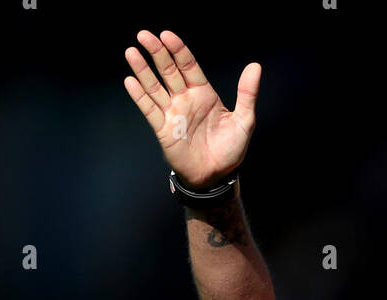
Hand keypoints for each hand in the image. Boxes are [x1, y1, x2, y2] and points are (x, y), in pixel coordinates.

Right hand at [123, 30, 258, 188]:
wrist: (216, 177)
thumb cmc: (230, 150)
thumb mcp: (244, 121)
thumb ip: (247, 94)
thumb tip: (255, 67)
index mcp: (203, 93)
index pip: (188, 65)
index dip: (177, 50)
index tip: (167, 36)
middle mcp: (185, 99)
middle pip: (168, 70)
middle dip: (156, 52)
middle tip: (144, 35)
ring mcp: (173, 113)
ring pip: (155, 86)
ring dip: (143, 70)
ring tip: (131, 52)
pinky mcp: (163, 129)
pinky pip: (149, 109)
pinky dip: (139, 96)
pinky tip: (131, 82)